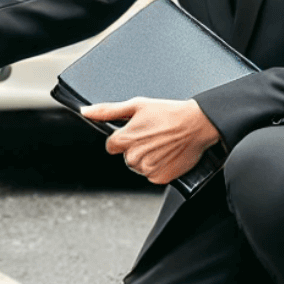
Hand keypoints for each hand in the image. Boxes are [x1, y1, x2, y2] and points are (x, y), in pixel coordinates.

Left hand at [83, 97, 219, 183]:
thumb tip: (86, 111)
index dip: (124, 137)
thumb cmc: (168, 113)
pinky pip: (151, 175)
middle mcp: (134, 157)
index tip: (138, 131)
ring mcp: (147, 169)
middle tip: (153, 136)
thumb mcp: (136, 105)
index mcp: (125, 139)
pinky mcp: (160, 178)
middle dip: (136, 148)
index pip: (112, 146)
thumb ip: (107, 111)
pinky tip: (167, 154)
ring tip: (161, 144)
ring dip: (146, 158)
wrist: (197, 124)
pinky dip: (158, 167)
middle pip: (126, 157)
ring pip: (138, 167)